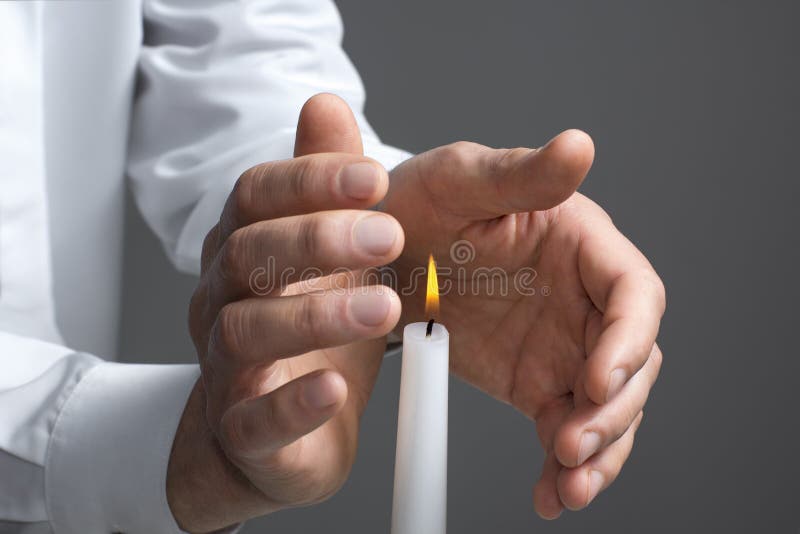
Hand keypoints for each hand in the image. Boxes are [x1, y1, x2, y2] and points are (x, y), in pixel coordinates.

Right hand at [167, 94, 403, 531]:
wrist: (274, 435)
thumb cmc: (305, 332)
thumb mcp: (326, 253)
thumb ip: (324, 184)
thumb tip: (326, 104)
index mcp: (243, 247)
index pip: (257, 195)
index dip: (311, 180)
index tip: (375, 176)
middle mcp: (221, 299)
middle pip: (248, 254)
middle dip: (318, 239)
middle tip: (388, 235)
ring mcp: (227, 367)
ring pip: (247, 331)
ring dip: (317, 316)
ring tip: (384, 309)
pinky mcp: (243, 430)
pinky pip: (256, 418)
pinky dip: (294, 403)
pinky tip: (333, 389)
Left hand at [381, 133, 664, 517]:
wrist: (379, 251)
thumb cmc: (419, 201)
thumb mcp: (459, 178)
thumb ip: (519, 173)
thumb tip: (580, 145)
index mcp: (581, 243)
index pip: (634, 293)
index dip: (629, 340)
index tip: (596, 378)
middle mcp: (584, 299)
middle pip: (631, 362)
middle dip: (613, 410)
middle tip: (573, 446)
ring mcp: (563, 346)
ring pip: (604, 407)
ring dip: (597, 452)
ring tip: (568, 489)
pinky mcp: (536, 383)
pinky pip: (562, 430)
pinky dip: (561, 467)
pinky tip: (549, 495)